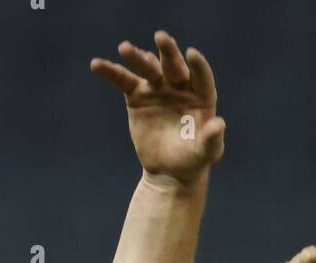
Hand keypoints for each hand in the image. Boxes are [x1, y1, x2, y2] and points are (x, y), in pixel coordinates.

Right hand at [91, 31, 224, 184]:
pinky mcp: (137, 95)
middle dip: (168, 52)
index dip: (197, 65)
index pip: (201, 75)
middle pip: (173, 65)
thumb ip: (212, 138)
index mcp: (201, 94)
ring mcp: (157, 87)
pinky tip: (97, 64)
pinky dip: (110, 71)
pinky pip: (123, 80)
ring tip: (124, 48)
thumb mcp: (207, 152)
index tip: (191, 54)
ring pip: (147, 68)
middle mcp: (179, 85)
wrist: (170, 170)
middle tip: (161, 37)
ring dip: (136, 57)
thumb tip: (219, 124)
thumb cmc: (193, 159)